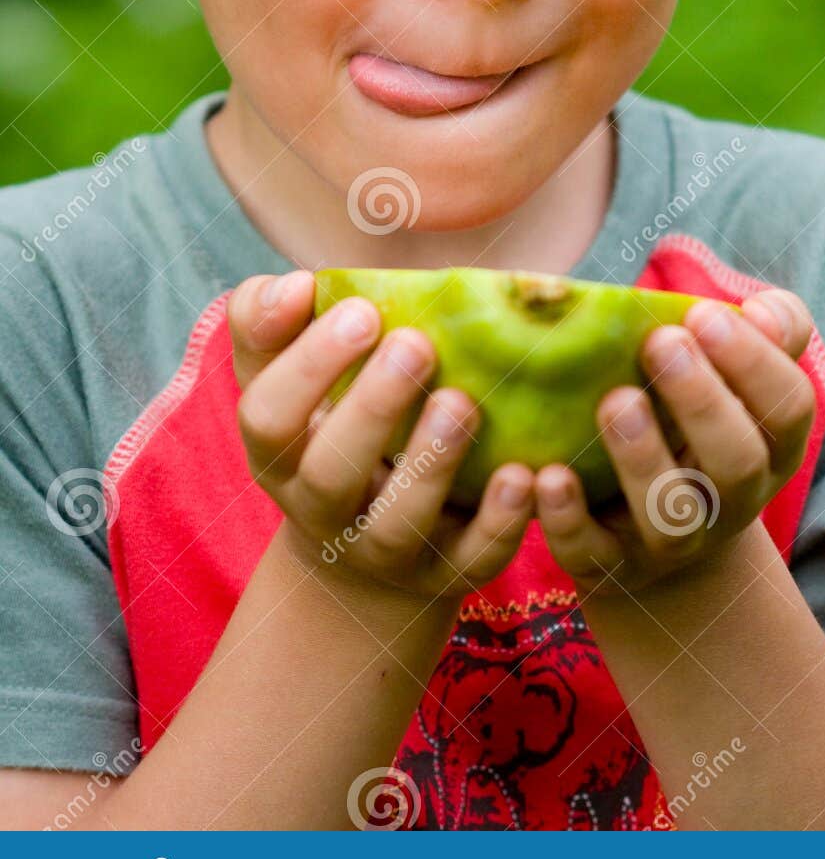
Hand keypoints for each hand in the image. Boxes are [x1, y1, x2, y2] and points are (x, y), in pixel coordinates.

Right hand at [228, 271, 535, 601]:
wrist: (364, 547)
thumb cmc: (333, 423)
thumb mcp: (289, 377)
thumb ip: (271, 322)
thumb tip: (294, 284)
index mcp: (279, 454)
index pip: (269, 418)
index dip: (307, 366)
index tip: (361, 309)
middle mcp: (322, 510)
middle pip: (329, 474)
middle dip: (372, 407)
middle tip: (416, 343)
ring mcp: (384, 551)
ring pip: (397, 525)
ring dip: (431, 463)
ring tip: (462, 403)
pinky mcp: (446, 574)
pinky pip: (471, 560)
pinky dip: (498, 523)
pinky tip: (522, 476)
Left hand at [533, 288, 815, 595]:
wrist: (649, 529)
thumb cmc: (693, 419)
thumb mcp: (735, 374)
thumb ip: (768, 330)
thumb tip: (763, 311)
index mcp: (772, 448)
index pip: (789, 409)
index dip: (754, 363)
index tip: (702, 314)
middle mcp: (733, 502)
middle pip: (738, 464)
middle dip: (702, 401)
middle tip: (660, 342)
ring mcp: (674, 542)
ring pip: (671, 519)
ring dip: (643, 458)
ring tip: (615, 400)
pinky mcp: (612, 566)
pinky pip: (593, 554)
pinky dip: (569, 519)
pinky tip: (549, 476)